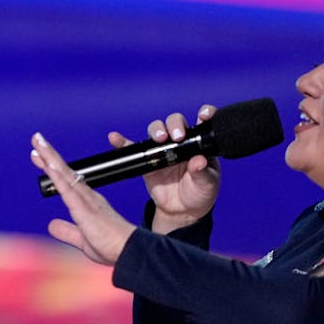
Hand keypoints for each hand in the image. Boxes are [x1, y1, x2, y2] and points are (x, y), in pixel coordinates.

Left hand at [31, 132, 136, 265]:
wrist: (129, 252)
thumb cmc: (111, 247)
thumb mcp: (82, 239)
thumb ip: (67, 231)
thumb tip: (51, 224)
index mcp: (87, 202)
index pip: (65, 180)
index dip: (52, 167)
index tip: (38, 156)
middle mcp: (87, 196)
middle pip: (64, 171)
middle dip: (48, 154)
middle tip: (36, 138)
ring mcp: (86, 200)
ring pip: (65, 174)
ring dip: (50, 157)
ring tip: (38, 142)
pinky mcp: (84, 209)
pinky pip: (68, 190)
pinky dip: (58, 176)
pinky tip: (49, 165)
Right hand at [109, 104, 220, 233]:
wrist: (182, 210)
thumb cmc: (200, 193)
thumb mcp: (207, 184)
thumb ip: (202, 172)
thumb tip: (198, 161)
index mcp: (199, 143)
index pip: (202, 122)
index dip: (204, 113)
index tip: (204, 115)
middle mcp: (181, 141)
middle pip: (175, 122)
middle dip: (175, 124)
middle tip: (177, 136)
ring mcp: (163, 149)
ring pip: (156, 130)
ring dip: (156, 130)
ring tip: (159, 139)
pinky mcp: (148, 160)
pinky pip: (134, 148)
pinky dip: (123, 142)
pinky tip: (115, 138)